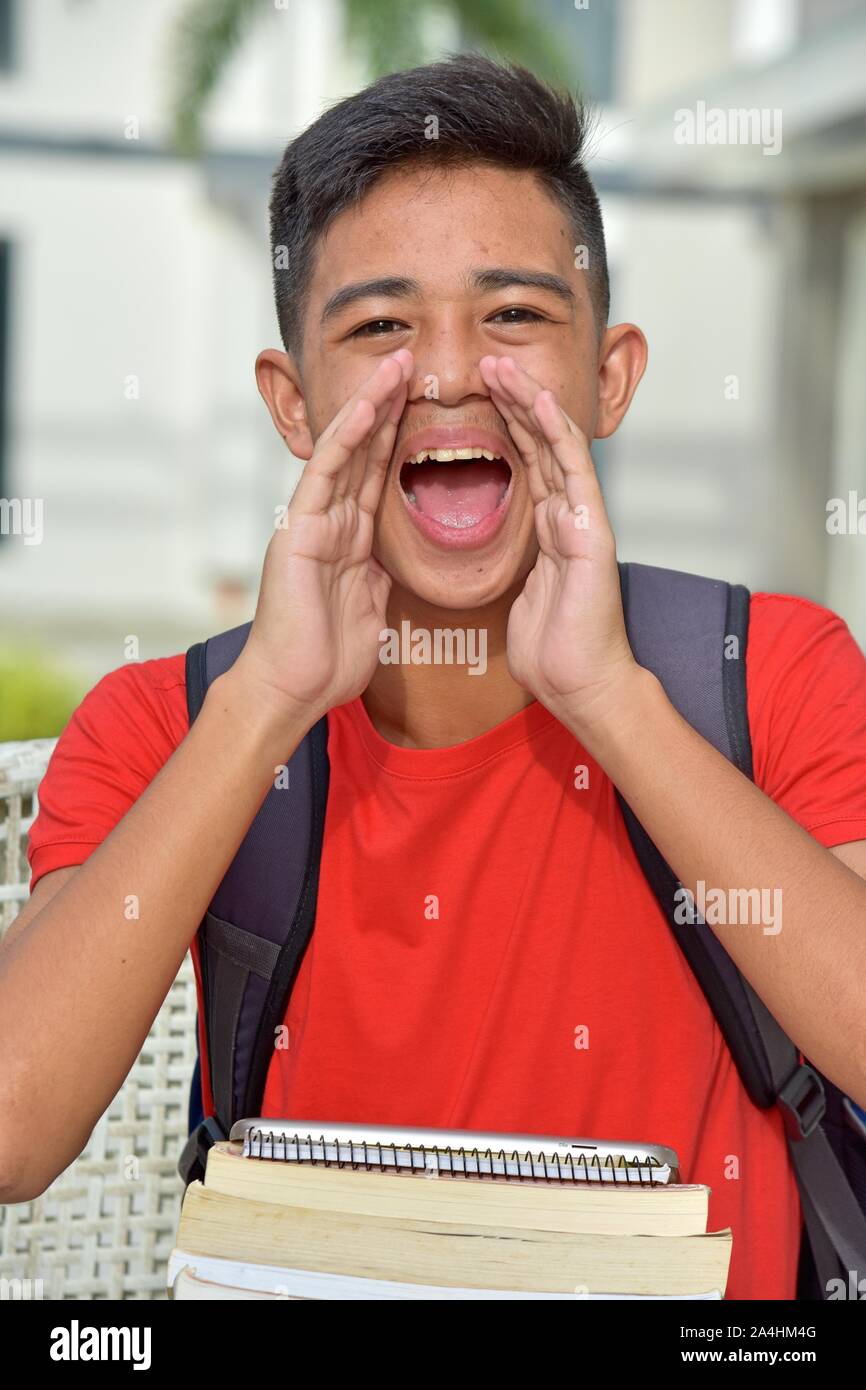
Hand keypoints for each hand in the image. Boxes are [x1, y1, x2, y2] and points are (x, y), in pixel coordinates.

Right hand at [232, 351, 412, 728]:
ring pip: (346, 448)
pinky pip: (327, 472)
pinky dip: (348, 436)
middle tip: (415, 359)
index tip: (429, 400)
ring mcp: (312, 520)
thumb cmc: (329, 657)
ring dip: (372, 403)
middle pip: (365, 449)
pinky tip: (369, 404)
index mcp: (350, 537)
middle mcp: (330, 519)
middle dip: (390, 404)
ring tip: (398, 364)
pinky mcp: (300, 528)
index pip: (379, 472)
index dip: (402, 434)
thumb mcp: (371, 606)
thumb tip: (395, 563)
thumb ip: (380, 574)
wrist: (294, 688)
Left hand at [479, 355, 641, 731]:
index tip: (478, 395)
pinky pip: (574, 471)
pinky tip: (539, 402)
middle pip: (541, 443)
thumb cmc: (553, 653)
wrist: (580, 685)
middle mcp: (570, 516)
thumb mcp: (518, 599)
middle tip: (488, 362)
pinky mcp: (592, 531)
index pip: (528, 462)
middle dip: (515, 399)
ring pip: (557, 445)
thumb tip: (500, 564)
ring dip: (531, 402)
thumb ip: (515, 569)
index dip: (505, 424)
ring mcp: (584, 519)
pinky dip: (557, 433)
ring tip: (504, 366)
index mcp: (551, 529)